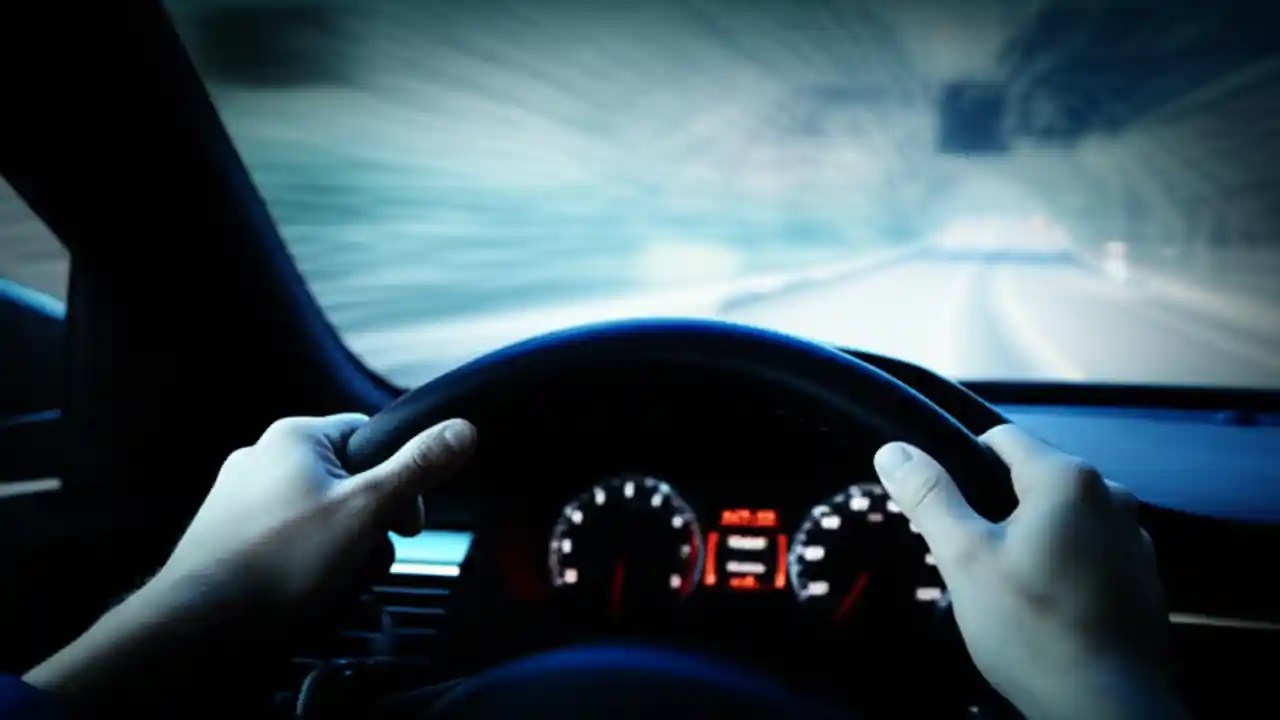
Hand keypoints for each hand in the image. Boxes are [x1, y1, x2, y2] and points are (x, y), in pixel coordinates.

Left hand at [25, 414, 476, 705]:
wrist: (199, 623)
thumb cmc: (277, 564)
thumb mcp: (367, 510)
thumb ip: (417, 468)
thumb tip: (461, 429)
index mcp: (295, 437)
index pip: (371, 437)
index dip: (400, 480)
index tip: (407, 522)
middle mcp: (262, 459)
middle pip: (349, 481)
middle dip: (370, 525)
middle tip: (370, 556)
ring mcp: (241, 500)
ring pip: (320, 516)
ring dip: (342, 549)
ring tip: (337, 580)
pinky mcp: (230, 537)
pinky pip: (290, 542)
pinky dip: (307, 565)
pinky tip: (308, 590)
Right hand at [872, 424, 1183, 719]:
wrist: (1108, 708)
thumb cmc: (1032, 628)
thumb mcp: (965, 559)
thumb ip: (929, 497)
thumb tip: (893, 449)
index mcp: (1067, 478)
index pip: (1001, 436)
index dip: (962, 462)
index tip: (945, 509)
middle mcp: (1112, 495)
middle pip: (1032, 478)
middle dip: (995, 508)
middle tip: (971, 558)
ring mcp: (1134, 537)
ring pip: (1061, 517)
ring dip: (1031, 538)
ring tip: (1007, 588)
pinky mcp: (1143, 577)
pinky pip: (1088, 551)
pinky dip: (1063, 565)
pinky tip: (1045, 606)